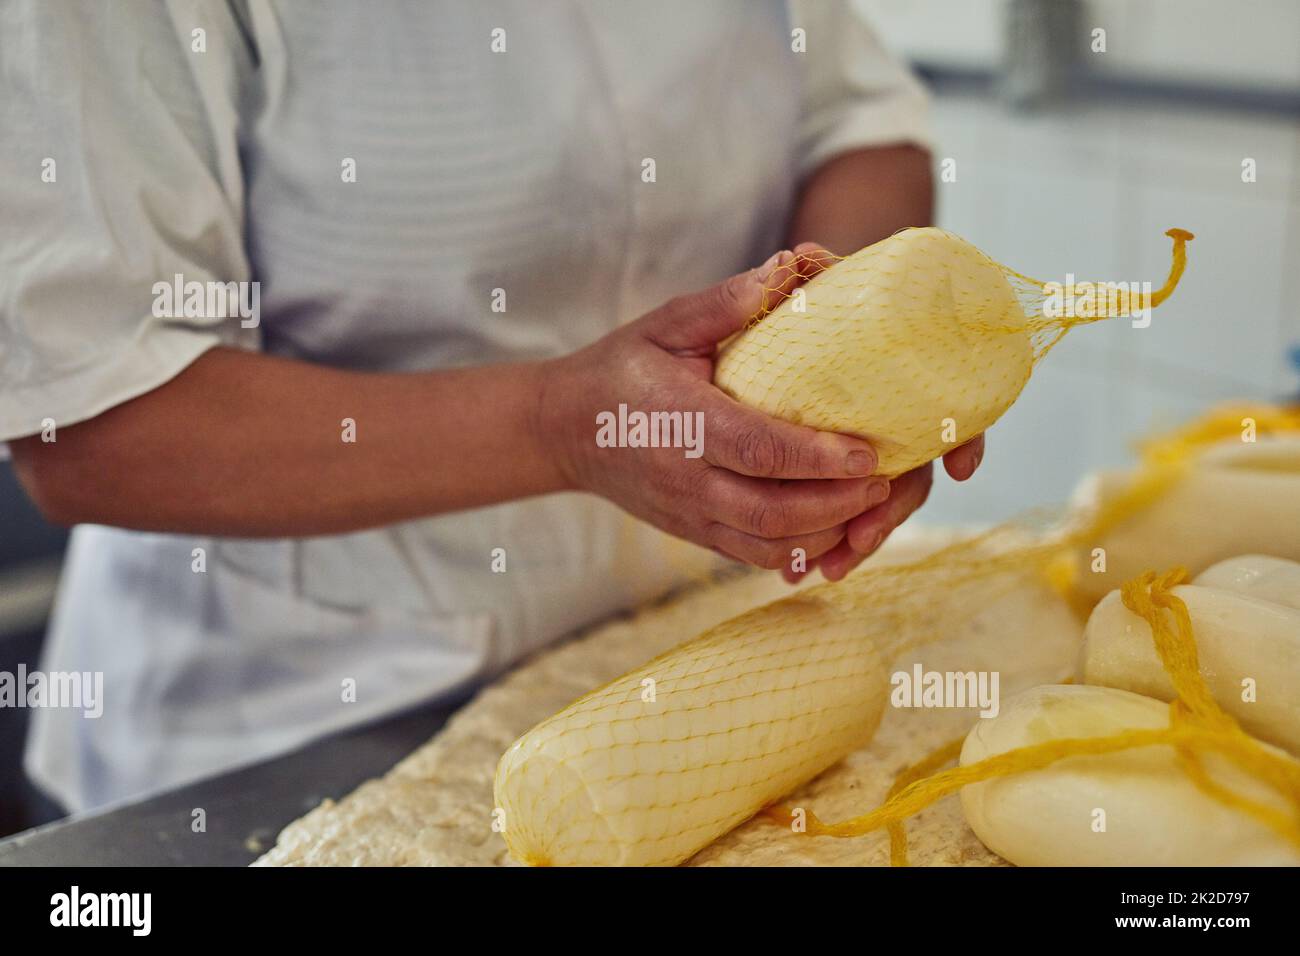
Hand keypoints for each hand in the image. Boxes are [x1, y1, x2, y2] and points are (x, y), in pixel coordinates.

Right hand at [542, 245, 891, 569]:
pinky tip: (835, 530)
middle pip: (772, 511)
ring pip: (768, 545)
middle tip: (885, 481)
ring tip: (869, 507)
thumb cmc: (621, 368)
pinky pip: (753, 557)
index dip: (818, 458)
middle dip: (838, 504)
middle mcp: (685, 479)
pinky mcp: (694, 534)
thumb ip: (726, 301)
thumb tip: (791, 265)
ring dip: (826, 534)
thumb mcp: (664, 323)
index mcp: (681, 422)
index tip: (868, 453)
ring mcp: (689, 514)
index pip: (759, 451)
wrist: (563, 430)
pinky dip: (800, 552)